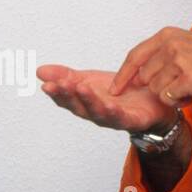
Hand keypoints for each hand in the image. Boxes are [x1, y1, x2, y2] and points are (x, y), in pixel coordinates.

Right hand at [36, 64, 178, 132]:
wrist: (152, 101)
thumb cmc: (119, 93)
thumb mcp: (89, 79)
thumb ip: (66, 76)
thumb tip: (39, 71)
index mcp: (84, 103)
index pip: (66, 98)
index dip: (56, 91)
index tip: (46, 82)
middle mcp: (96, 113)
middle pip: (78, 107)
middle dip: (68, 96)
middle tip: (59, 84)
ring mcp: (114, 119)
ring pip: (98, 113)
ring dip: (89, 101)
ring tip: (81, 88)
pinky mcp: (133, 121)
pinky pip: (122, 118)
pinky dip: (115, 113)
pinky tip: (109, 105)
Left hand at [108, 28, 191, 105]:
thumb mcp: (188, 45)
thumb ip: (163, 54)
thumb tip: (138, 74)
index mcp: (168, 35)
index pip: (135, 56)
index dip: (123, 75)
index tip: (114, 90)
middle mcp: (170, 45)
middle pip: (144, 77)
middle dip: (158, 87)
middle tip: (179, 85)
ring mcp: (179, 61)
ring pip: (155, 89)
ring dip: (170, 94)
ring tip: (190, 87)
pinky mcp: (189, 78)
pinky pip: (168, 98)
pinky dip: (178, 101)